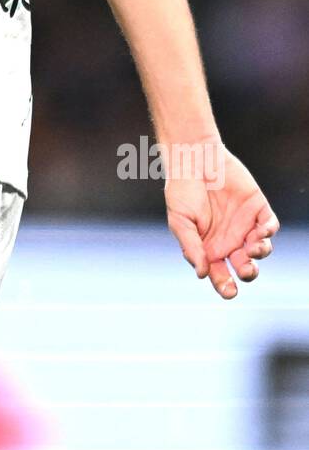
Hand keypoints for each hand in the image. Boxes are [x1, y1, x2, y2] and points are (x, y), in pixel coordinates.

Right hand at [165, 146, 278, 298]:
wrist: (194, 158)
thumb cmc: (182, 190)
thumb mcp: (180, 221)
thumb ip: (192, 248)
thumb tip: (203, 273)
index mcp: (209, 248)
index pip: (220, 275)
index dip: (225, 286)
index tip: (229, 291)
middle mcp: (229, 240)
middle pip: (244, 267)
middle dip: (248, 273)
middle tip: (244, 269)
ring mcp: (245, 225)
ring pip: (260, 249)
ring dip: (259, 253)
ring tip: (252, 249)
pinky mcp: (257, 208)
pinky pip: (270, 226)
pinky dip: (269, 232)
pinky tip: (262, 232)